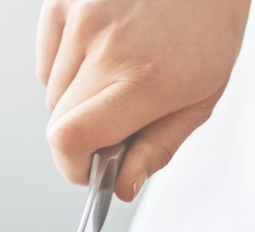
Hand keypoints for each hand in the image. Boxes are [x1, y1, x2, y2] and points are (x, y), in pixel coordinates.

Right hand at [36, 0, 249, 199]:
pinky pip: (47, 61)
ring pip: (53, 94)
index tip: (89, 170)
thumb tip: (121, 189)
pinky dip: (65, 68)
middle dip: (80, 137)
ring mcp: (81, 19)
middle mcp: (107, 47)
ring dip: (76, 100)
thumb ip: (158, 148)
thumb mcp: (202, 97)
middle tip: (113, 122)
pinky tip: (98, 51)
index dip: (72, 167)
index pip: (71, 141)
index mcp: (146, 80)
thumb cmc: (208, 27)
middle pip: (57, 124)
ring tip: (114, 74)